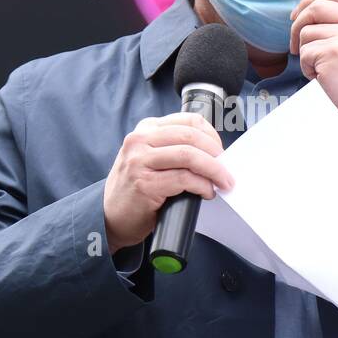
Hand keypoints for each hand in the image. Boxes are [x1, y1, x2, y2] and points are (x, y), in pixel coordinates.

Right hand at [103, 112, 232, 252]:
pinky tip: (206, 193)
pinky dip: (202, 186)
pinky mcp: (144, 184)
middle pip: (191, 137)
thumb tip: (214, 154)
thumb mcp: (150, 158)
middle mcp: (139, 140)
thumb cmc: (136, 189)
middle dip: (216, 154)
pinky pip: (184, 179)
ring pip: (189, 156)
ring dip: (214, 170)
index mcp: (145, 129)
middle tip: (227, 171)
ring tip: (223, 183)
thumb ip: (174, 148)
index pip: (189, 120)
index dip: (212, 135)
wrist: (110, 217)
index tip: (221, 152)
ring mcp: (139, 161)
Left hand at [289, 0, 337, 124]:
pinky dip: (306, 66)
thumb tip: (312, 5)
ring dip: (305, 51)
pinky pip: (306, 51)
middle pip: (317, 6)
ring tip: (319, 67)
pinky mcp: (336, 52)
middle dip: (298, 23)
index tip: (298, 15)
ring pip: (308, 30)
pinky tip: (320, 77)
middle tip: (295, 45)